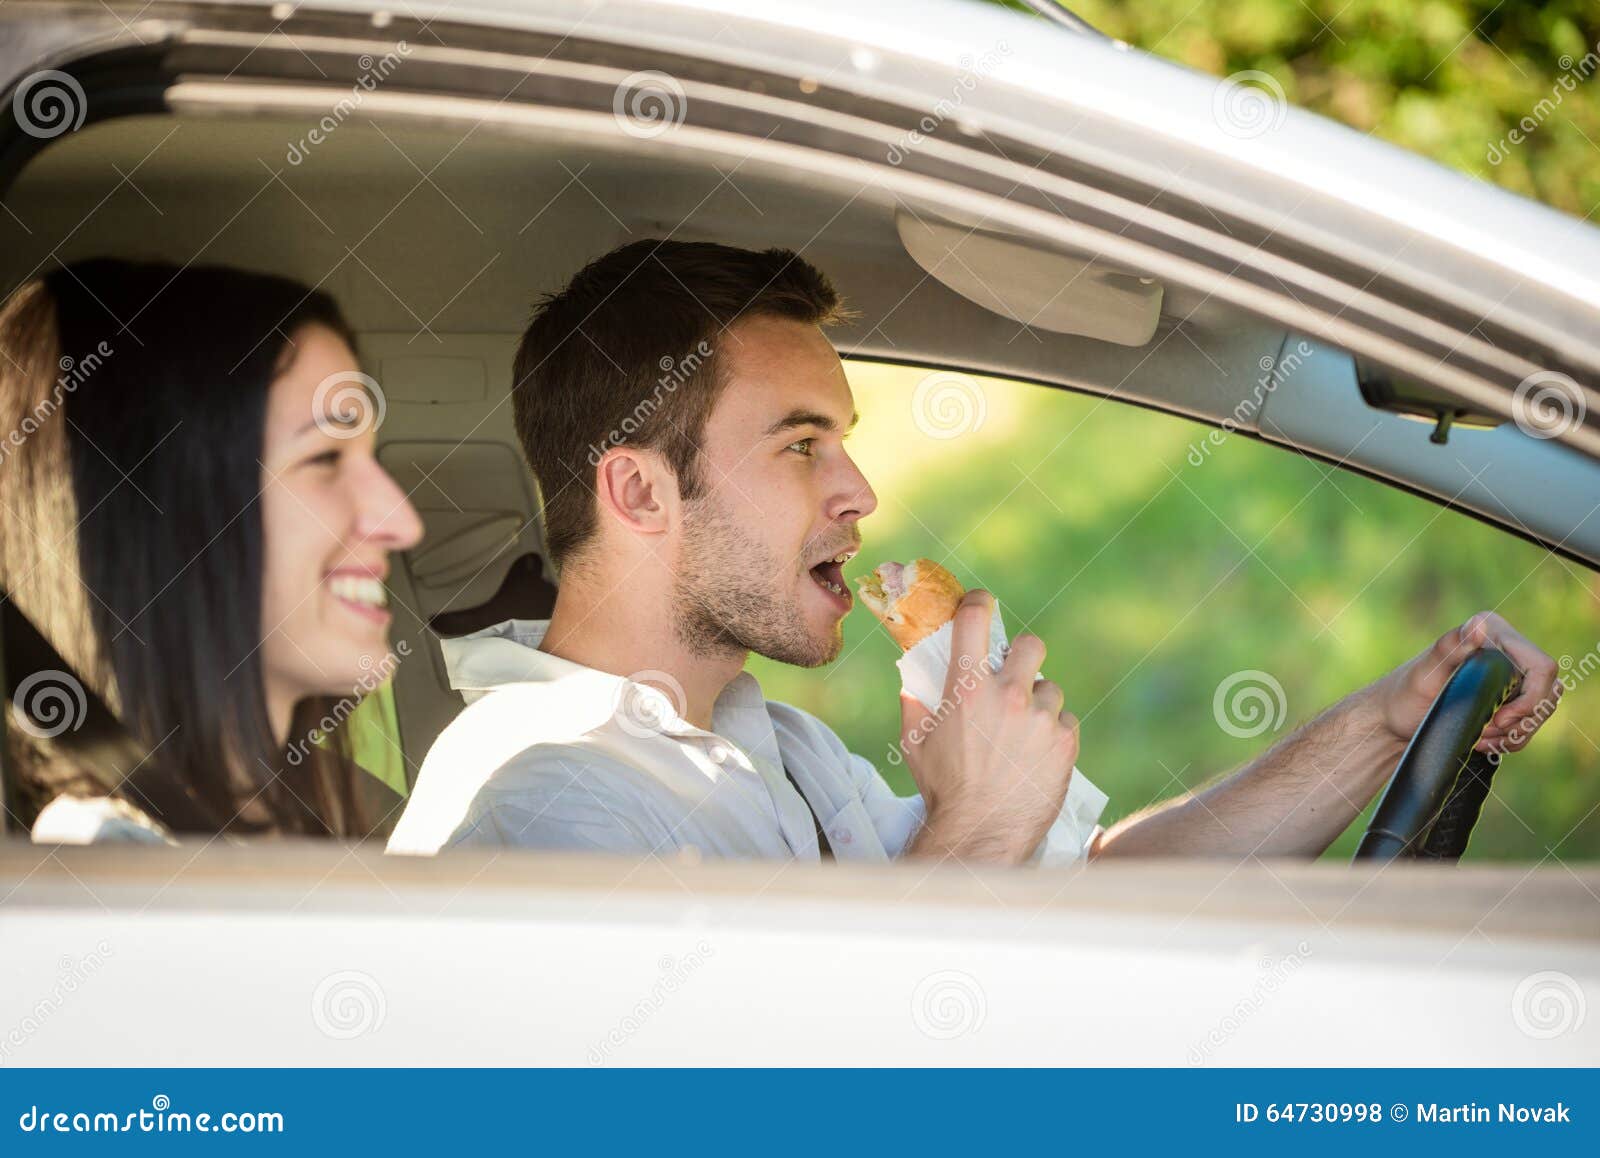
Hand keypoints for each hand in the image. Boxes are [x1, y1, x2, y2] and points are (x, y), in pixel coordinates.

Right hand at [900, 589, 1078, 862]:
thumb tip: (912, 678)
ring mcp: (1041, 718)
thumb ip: (915, 703)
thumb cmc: (943, 788)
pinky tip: (1036, 753)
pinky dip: (1054, 732)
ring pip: (1050, 688)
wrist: (981, 833)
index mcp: (967, 687)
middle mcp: (1009, 695)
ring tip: (1022, 731)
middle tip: (1013, 677)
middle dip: (1022, 657)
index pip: (976, 618)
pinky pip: (1065, 720)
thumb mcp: (915, 742)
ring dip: (1039, 703)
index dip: (979, 603)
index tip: (980, 605)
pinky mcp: (1066, 742)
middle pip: (1031, 645)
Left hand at [1375, 611, 1561, 753]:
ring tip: (1479, 737)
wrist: (1393, 720)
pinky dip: (1511, 738)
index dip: (1530, 700)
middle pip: (1548, 691)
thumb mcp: (1425, 674)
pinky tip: (1483, 742)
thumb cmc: (1403, 695)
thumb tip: (1480, 625)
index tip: (1499, 720)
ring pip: (1542, 709)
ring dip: (1515, 732)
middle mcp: (1506, 648)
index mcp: (1491, 632)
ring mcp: (1510, 673)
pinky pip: (1530, 721)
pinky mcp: (1508, 695)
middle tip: (1484, 732)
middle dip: (1521, 720)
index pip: (1542, 667)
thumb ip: (1451, 648)